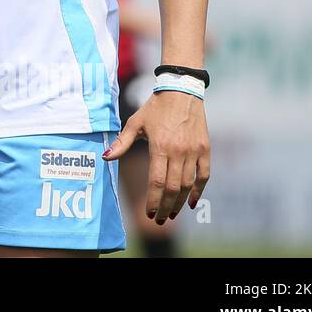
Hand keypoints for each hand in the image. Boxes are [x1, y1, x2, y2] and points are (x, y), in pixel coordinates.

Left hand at [103, 89, 209, 223]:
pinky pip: (204, 176)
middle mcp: (178, 151)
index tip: (147, 212)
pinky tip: (192, 203)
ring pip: (188, 185)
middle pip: (173, 189)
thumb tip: (105, 158)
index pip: (156, 182)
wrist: (181, 91)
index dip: (152, 200)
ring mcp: (193, 151)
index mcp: (159, 147)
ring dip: (179, 203)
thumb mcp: (135, 123)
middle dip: (164, 207)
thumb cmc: (154, 108)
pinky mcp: (205, 150)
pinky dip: (199, 191)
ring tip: (171, 214)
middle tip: (158, 220)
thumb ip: (122, 143)